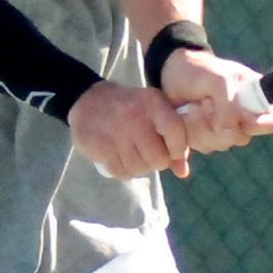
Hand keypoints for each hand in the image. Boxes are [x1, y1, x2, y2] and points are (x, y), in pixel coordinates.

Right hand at [69, 81, 192, 179]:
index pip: (176, 132)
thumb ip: (173, 139)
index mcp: (153, 103)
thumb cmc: (131, 108)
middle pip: (158, 158)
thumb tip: (182, 172)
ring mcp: (115, 131)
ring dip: (140, 168)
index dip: (178, 150)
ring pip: (139, 168)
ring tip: (135, 156)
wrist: (89, 100)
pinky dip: (124, 171)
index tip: (172, 152)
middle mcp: (134, 115)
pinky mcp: (98, 145)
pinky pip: (120, 171)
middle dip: (157, 162)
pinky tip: (122, 159)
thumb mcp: (154, 113)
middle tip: (150, 155)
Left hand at [159, 50, 272, 153]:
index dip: (254, 124)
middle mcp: (245, 116)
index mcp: (257, 99)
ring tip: (194, 105)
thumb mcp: (219, 80)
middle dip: (217, 122)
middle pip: (241, 138)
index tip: (235, 116)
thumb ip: (230, 105)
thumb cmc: (200, 70)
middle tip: (205, 101)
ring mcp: (227, 128)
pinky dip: (191, 132)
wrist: (172, 74)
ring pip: (220, 144)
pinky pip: (204, 146)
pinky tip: (187, 115)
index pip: (269, 123)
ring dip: (201, 126)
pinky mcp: (208, 137)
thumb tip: (229, 131)